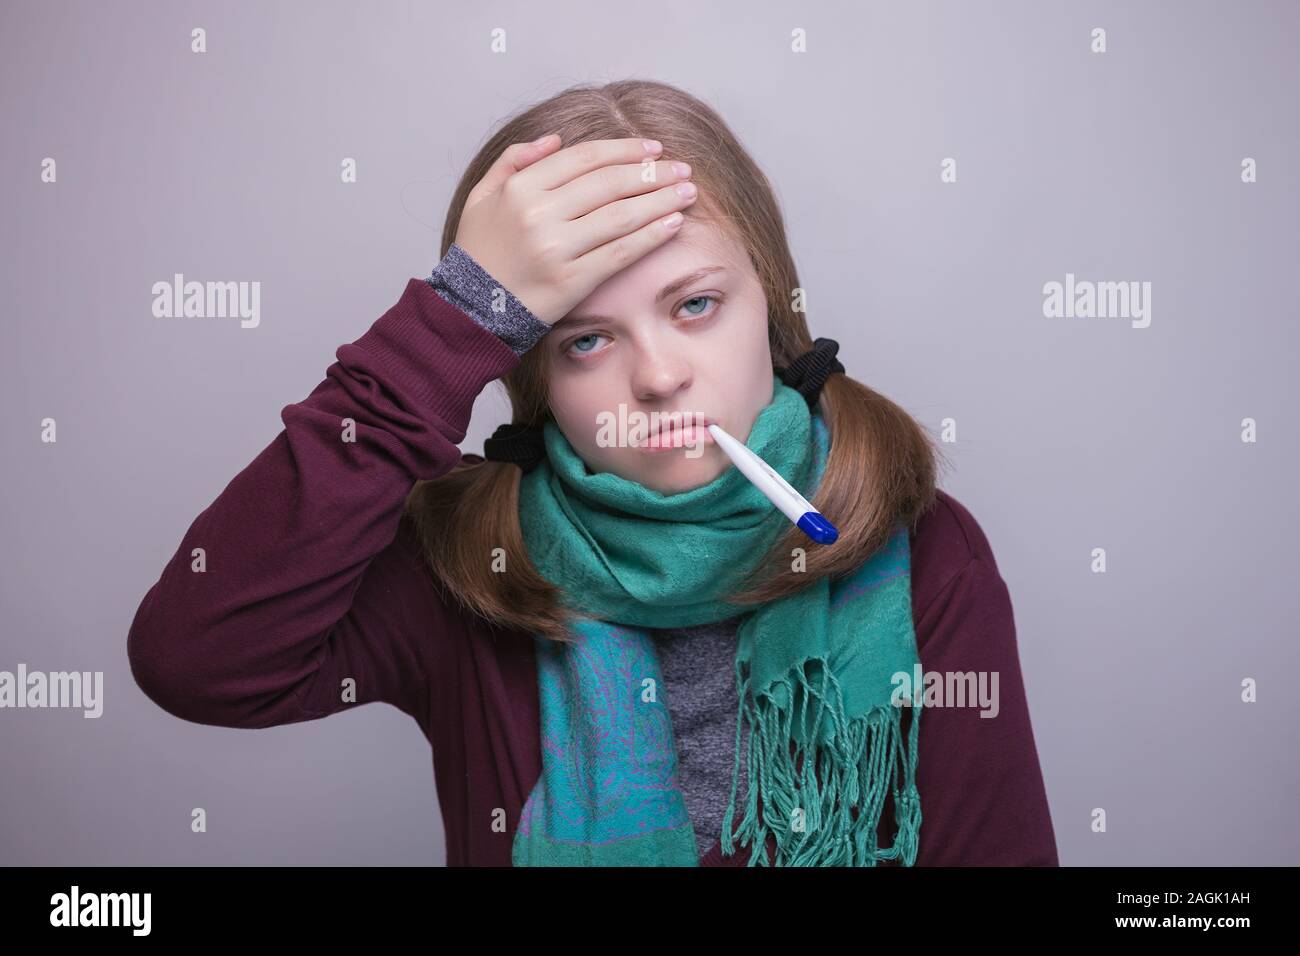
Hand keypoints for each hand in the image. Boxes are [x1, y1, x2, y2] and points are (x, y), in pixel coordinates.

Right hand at [452, 136, 698, 326]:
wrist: (471, 311)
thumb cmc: (480, 252)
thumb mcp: (481, 197)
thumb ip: (513, 161)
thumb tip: (555, 139)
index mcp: (520, 188)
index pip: (584, 158)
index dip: (624, 150)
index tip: (652, 149)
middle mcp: (539, 214)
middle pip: (609, 183)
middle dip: (652, 173)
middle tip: (682, 169)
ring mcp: (557, 249)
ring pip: (621, 215)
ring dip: (661, 200)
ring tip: (687, 192)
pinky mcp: (573, 281)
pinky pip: (621, 253)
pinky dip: (651, 236)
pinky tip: (673, 224)